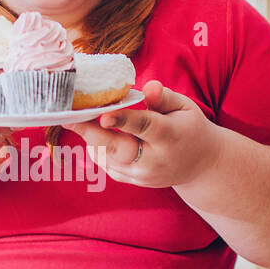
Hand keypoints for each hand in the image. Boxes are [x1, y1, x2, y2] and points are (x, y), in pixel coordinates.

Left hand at [62, 80, 223, 187]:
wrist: (200, 165)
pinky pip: (108, 165)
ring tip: (76, 120)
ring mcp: (144, 175)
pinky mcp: (134, 182)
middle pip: (119, 147)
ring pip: (108, 157)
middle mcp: (156, 160)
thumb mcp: (185, 107)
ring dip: (91, 139)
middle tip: (69, 117)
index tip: (103, 115)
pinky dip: (98, 150)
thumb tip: (148, 86)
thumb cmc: (189, 127)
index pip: (145, 127)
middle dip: (92, 132)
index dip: (123, 120)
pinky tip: (94, 135)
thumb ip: (164, 97)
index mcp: (171, 136)